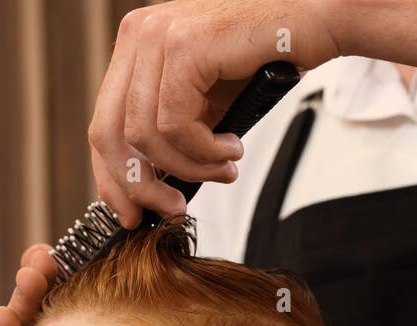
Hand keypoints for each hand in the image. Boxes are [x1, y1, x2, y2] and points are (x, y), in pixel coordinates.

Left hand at [88, 0, 339, 228]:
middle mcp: (139, 33)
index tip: (130, 213)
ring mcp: (159, 35)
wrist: (315, 21)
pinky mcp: (185, 45)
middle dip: (142, 185)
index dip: (113, 178)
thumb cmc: (264, 59)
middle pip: (111, 133)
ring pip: (145, 135)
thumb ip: (169, 135)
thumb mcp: (203, 103)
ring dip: (188, 167)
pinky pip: (175, 125)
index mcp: (135, 47)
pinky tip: (231, 147)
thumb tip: (145, 189)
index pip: (102, 124)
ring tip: (223, 169)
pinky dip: (204, 150)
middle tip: (174, 207)